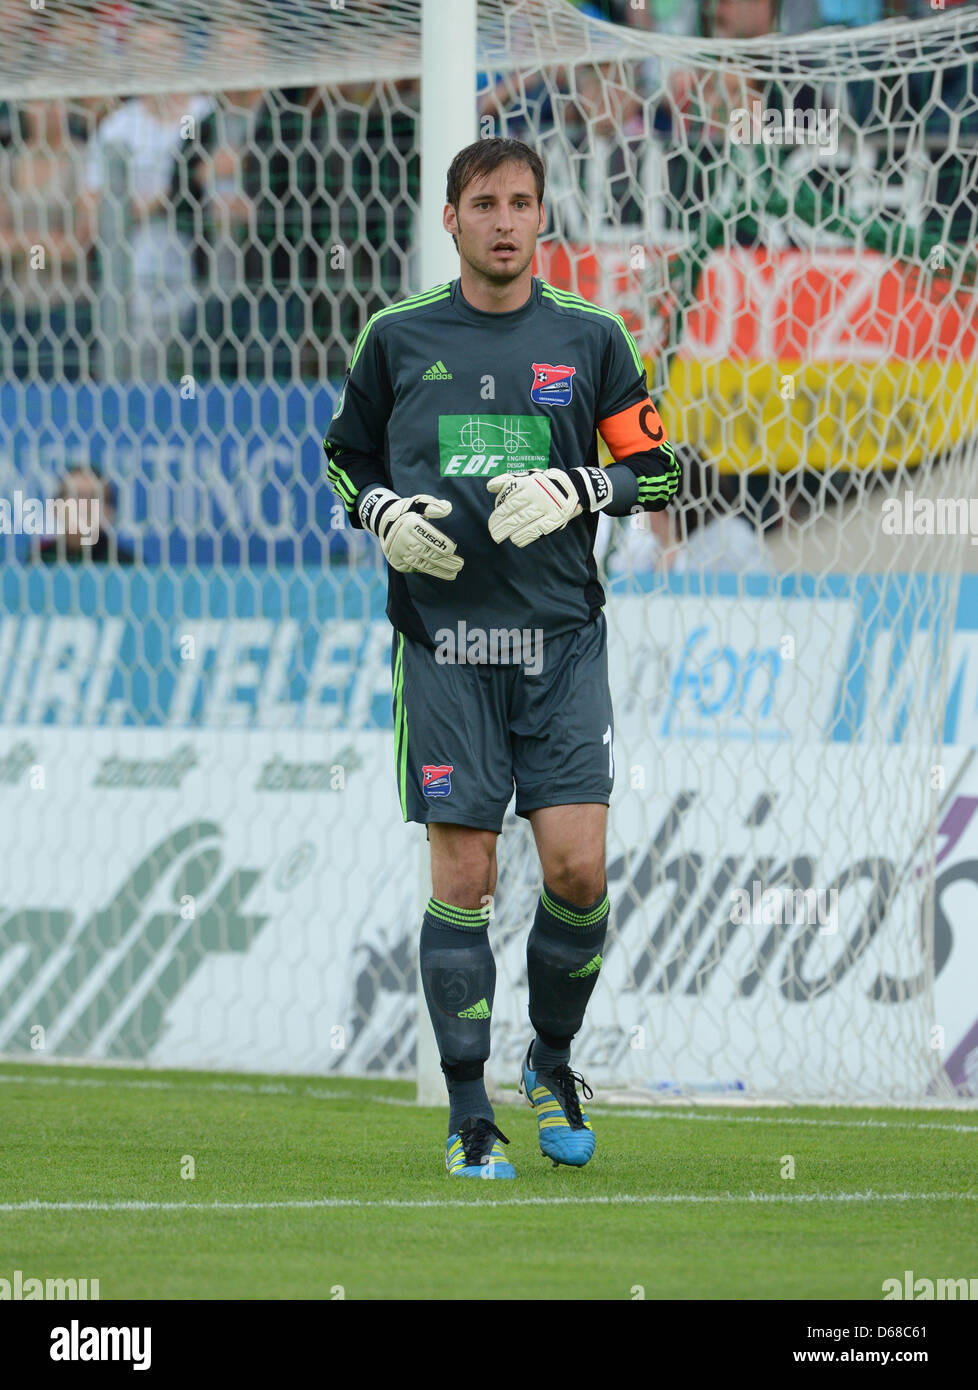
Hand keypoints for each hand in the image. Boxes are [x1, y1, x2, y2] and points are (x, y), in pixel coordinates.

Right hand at [359, 488, 462, 578]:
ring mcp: (399, 553)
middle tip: (460, 565)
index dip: (440, 542)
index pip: (427, 535)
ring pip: (422, 564)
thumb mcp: (418, 502)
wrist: (383, 522)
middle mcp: (402, 539)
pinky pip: (415, 568)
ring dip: (439, 570)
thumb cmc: (407, 511)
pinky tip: (441, 572)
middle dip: (445, 561)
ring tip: (454, 573)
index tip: (453, 548)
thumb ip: (433, 505)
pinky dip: (428, 571)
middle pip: (427, 553)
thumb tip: (448, 507)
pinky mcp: (397, 562)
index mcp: (409, 523)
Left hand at [487, 467, 610, 546]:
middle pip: (514, 514)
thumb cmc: (543, 483)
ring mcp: (547, 507)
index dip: (498, 513)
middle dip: (500, 525)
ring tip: (500, 537)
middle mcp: (537, 495)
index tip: (492, 521)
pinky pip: (536, 530)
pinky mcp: (555, 519)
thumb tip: (489, 487)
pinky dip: (524, 537)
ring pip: (523, 523)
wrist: (572, 487)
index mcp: (528, 484)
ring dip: (509, 532)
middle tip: (493, 533)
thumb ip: (507, 480)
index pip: (508, 501)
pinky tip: (516, 540)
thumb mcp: (527, 476)